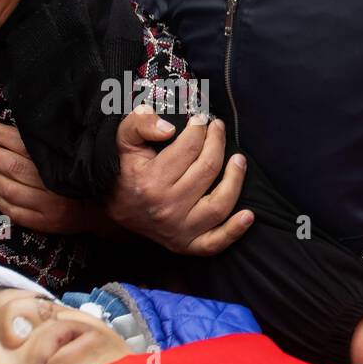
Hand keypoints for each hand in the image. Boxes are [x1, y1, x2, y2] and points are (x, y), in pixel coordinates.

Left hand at [0, 122, 97, 233]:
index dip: (5, 136)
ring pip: (10, 189)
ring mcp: (48, 208)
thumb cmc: (84, 177)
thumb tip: (18, 127)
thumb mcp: (74, 154)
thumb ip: (51, 143)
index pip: (27, 147)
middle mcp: (55, 187)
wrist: (103, 209)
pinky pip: (13, 211)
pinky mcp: (44, 224)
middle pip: (15, 167)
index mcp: (63, 165)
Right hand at [104, 106, 252, 254]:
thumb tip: (169, 127)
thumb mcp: (123, 140)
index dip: (199, 128)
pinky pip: (215, 242)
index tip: (201, 119)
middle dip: (217, 142)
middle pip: (207, 169)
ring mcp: (179, 229)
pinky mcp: (186, 245)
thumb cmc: (123, 170)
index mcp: (151, 181)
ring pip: (219, 203)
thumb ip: (140, 124)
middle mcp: (167, 207)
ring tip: (239, 160)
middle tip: (218, 128)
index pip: (189, 148)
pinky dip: (235, 231)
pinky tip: (248, 215)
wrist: (113, 207)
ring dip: (235, 179)